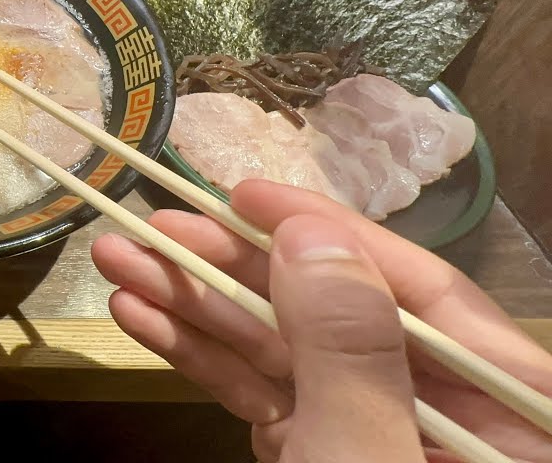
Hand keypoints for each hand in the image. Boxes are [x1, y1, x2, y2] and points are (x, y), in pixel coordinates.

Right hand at [92, 180, 551, 461]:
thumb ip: (351, 353)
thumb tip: (312, 233)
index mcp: (510, 416)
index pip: (422, 295)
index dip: (330, 231)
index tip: (242, 190)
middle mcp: (441, 420)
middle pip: (335, 317)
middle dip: (234, 270)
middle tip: (145, 224)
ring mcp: (371, 442)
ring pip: (286, 357)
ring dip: (198, 309)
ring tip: (117, 264)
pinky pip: (263, 401)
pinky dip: (202, 362)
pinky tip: (145, 321)